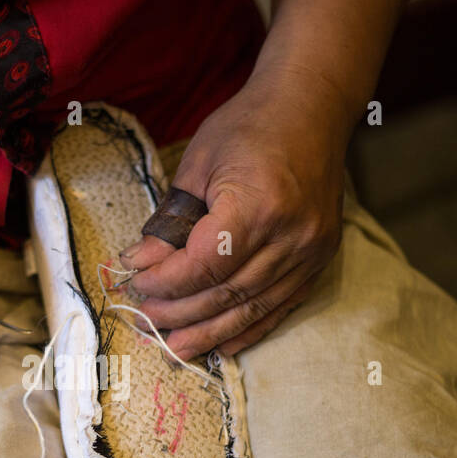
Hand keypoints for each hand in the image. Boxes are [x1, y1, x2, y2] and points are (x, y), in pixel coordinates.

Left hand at [121, 72, 349, 359]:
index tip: (137, 283)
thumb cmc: (249, 127)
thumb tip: (140, 263)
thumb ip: (170, 221)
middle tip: (146, 321)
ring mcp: (310, 251)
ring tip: (175, 350)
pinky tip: (221, 345)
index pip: (204, 265)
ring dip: (210, 333)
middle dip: (180, 313)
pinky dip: (248, 329)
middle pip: (227, 292)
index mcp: (258, 205)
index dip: (167, 282)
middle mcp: (290, 235)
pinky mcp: (319, 259)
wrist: (312, 108)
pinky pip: (280, 307)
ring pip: (252, 308)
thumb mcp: (198, 165)